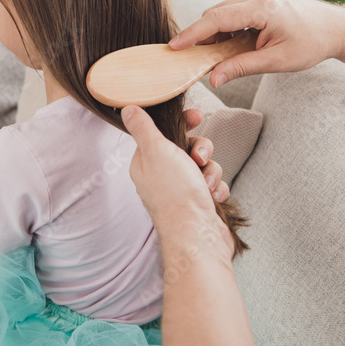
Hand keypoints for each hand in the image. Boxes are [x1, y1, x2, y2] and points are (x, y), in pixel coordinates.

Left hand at [122, 105, 231, 254]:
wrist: (198, 237)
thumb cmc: (175, 196)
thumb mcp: (156, 151)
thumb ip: (143, 128)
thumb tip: (128, 108)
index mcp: (146, 163)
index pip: (162, 132)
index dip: (182, 123)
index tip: (196, 118)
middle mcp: (162, 177)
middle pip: (187, 147)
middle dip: (201, 150)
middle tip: (199, 159)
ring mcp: (181, 191)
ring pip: (204, 165)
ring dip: (210, 171)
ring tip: (206, 185)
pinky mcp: (199, 203)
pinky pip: (213, 184)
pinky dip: (216, 188)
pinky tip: (213, 197)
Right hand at [168, 0, 344, 87]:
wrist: (336, 28)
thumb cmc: (312, 43)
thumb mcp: (277, 61)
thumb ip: (242, 67)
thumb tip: (213, 78)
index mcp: (262, 7)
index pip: (216, 18)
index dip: (192, 34)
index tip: (174, 47)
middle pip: (215, 13)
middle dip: (202, 36)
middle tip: (193, 59)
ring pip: (223, 12)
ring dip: (215, 33)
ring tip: (217, 55)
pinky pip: (233, 12)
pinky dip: (226, 28)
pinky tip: (231, 45)